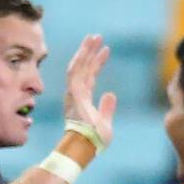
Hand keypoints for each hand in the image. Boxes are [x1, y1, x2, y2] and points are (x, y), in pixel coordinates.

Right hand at [63, 34, 116, 149]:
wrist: (84, 147)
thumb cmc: (93, 141)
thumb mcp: (105, 123)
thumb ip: (107, 108)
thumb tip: (111, 94)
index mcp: (83, 101)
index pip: (90, 77)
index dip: (97, 63)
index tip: (105, 50)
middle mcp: (76, 95)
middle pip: (83, 68)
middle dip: (90, 51)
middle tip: (97, 37)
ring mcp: (73, 93)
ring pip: (78, 66)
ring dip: (85, 51)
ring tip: (94, 37)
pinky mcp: (73, 93)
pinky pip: (75, 71)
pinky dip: (81, 58)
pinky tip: (87, 47)